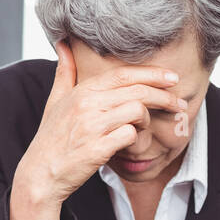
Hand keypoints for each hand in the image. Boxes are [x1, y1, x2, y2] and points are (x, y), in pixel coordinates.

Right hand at [15, 39, 187, 207]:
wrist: (40, 174)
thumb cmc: (51, 139)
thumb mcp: (55, 101)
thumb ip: (65, 72)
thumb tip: (63, 45)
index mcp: (82, 91)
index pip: (124, 74)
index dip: (152, 74)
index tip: (172, 78)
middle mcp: (88, 105)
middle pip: (137, 91)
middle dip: (164, 95)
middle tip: (179, 103)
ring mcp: (92, 127)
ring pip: (136, 111)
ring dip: (147, 120)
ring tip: (146, 128)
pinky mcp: (97, 149)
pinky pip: (129, 136)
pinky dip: (135, 140)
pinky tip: (131, 145)